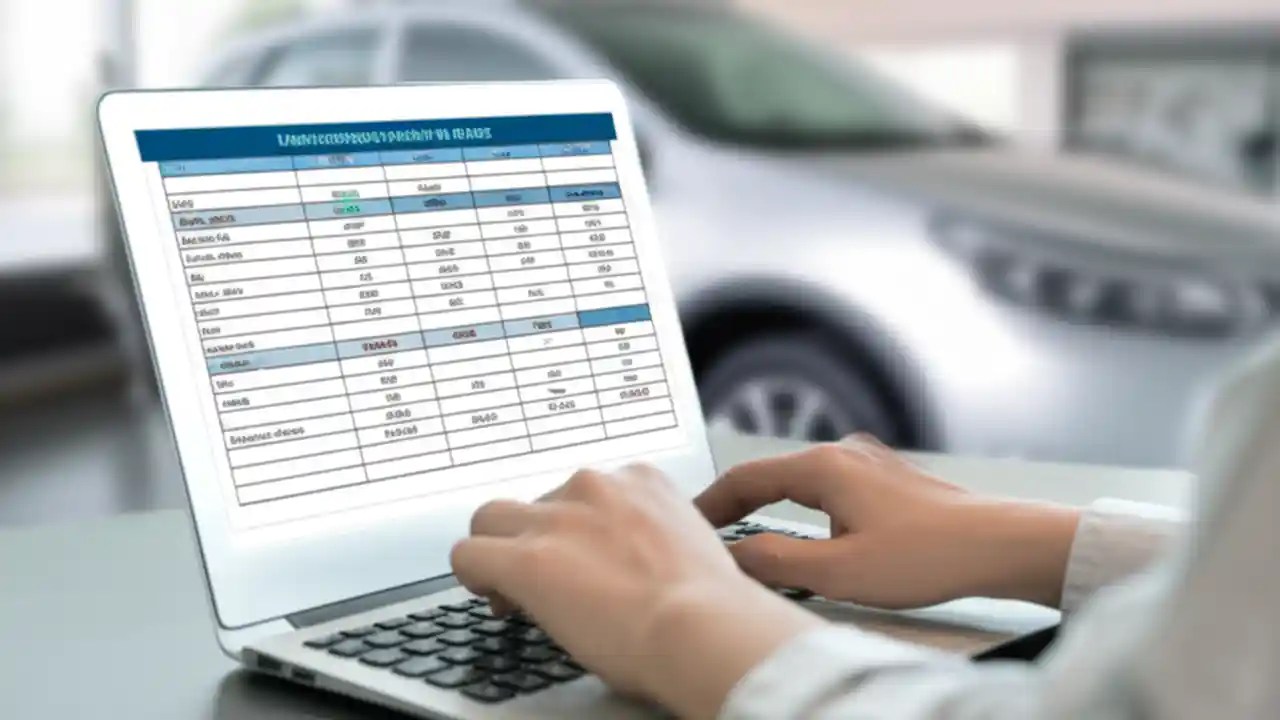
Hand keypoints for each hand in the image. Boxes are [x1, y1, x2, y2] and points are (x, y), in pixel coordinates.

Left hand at [450, 464, 822, 718]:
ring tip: (511, 592)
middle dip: (531, 536)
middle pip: (533, 501)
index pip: (583, 491)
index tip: (576, 561)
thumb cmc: (712, 608)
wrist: (704, 628)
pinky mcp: (526, 558)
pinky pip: (470, 554)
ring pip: (492, 519)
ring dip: (500, 552)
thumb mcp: (688, 546)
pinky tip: (494, 600)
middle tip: (541, 577)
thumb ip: (651, 537)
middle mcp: (594, 487)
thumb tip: (631, 565)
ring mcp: (557, 519)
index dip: (571, 530)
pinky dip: (474, 577)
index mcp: (640, 481)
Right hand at [696, 435, 1081, 608]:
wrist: (998, 544)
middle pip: (772, 476)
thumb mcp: (838, 572)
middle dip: (737, 503)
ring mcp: (870, 464)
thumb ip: (777, 561)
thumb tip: (735, 556)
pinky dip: (806, 509)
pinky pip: (831, 489)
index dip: (710, 502)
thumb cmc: (928, 555)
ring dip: (774, 507)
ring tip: (753, 535)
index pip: (746, 478)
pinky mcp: (890, 481)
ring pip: (803, 483)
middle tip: (710, 530)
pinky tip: (812, 535)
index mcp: (823, 468)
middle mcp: (844, 454)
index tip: (687, 521)